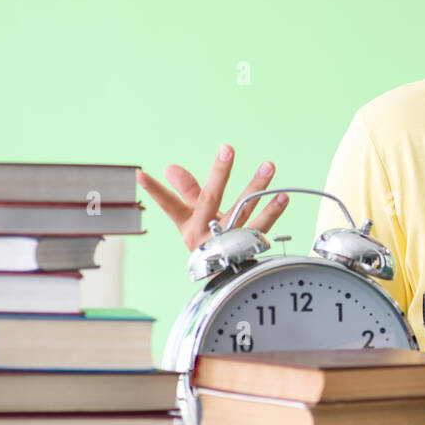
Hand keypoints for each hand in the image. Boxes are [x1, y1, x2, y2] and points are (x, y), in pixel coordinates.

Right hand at [136, 144, 288, 250]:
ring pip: (242, 209)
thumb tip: (170, 167)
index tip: (140, 175)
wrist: (224, 275)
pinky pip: (262, 226)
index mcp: (189, 225)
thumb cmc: (208, 239)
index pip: (169, 205)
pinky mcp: (246, 245)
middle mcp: (206, 232)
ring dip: (256, 186)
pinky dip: (273, 211)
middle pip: (210, 199)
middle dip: (219, 173)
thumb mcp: (193, 217)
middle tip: (228, 148)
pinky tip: (283, 196)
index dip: (155, 191)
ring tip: (268, 166)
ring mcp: (226, 239)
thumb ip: (186, 191)